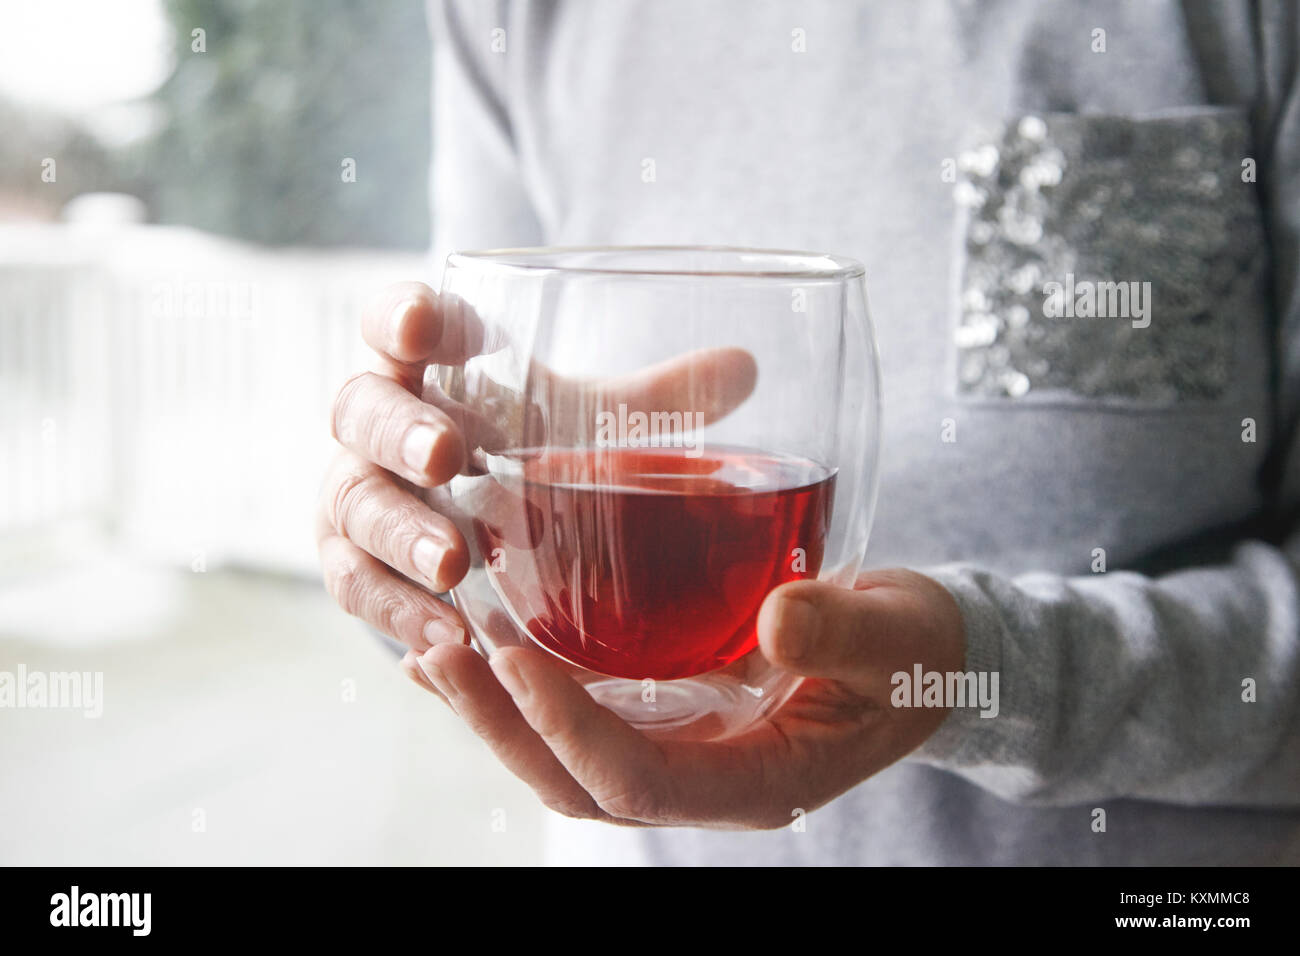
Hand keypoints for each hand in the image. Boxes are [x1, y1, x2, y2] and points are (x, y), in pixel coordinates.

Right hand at [317, 281, 758, 680]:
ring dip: (399, 531)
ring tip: (454, 564)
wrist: (473, 536)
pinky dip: (398, 610)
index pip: (398, 322)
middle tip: (446, 455)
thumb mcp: (584, 425)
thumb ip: (652, 400)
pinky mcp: (353, 567)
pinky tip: (444, 635)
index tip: (430, 323)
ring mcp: (358, 497)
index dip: (403, 317)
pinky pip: (357, 587)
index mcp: (428, 367)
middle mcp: (379, 426)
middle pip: (360, 410)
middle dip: (398, 430)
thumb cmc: (527, 454)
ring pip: (350, 503)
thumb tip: (743, 367)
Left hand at [406, 568, 965, 827]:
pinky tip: (476, 641)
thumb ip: (847, 632)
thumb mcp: (899, 637)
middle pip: (578, 781)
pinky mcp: (668, 717)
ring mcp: (681, 752)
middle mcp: (705, 779)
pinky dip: (521, 690)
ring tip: (432, 645)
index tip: (514, 658)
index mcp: (759, 780)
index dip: (571, 729)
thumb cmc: (917, 652)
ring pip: (565, 758)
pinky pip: (579, 719)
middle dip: (503, 725)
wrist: (922, 658)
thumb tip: (779, 619)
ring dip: (497, 711)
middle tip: (441, 650)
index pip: (641, 781)